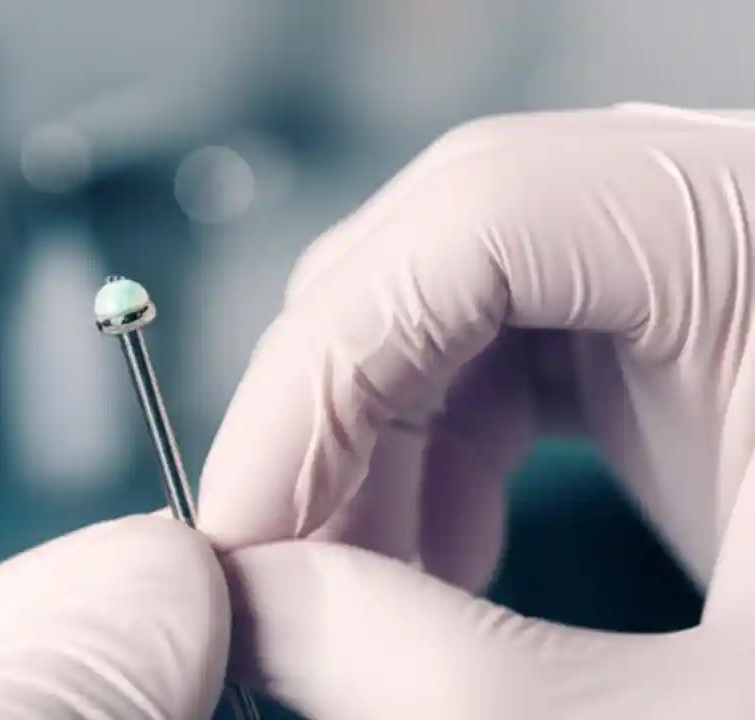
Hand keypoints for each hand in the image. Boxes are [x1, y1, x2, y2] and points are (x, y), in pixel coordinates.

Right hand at [199, 104, 754, 717]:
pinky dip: (431, 456)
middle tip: (278, 572)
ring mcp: (702, 265)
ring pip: (451, 302)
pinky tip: (428, 568)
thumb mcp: (714, 717)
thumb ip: (461, 680)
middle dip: (331, 418)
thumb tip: (262, 611)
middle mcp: (735, 215)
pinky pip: (501, 350)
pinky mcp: (680, 333)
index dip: (321, 368)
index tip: (244, 525)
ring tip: (355, 597)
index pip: (477, 218)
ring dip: (370, 446)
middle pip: (442, 249)